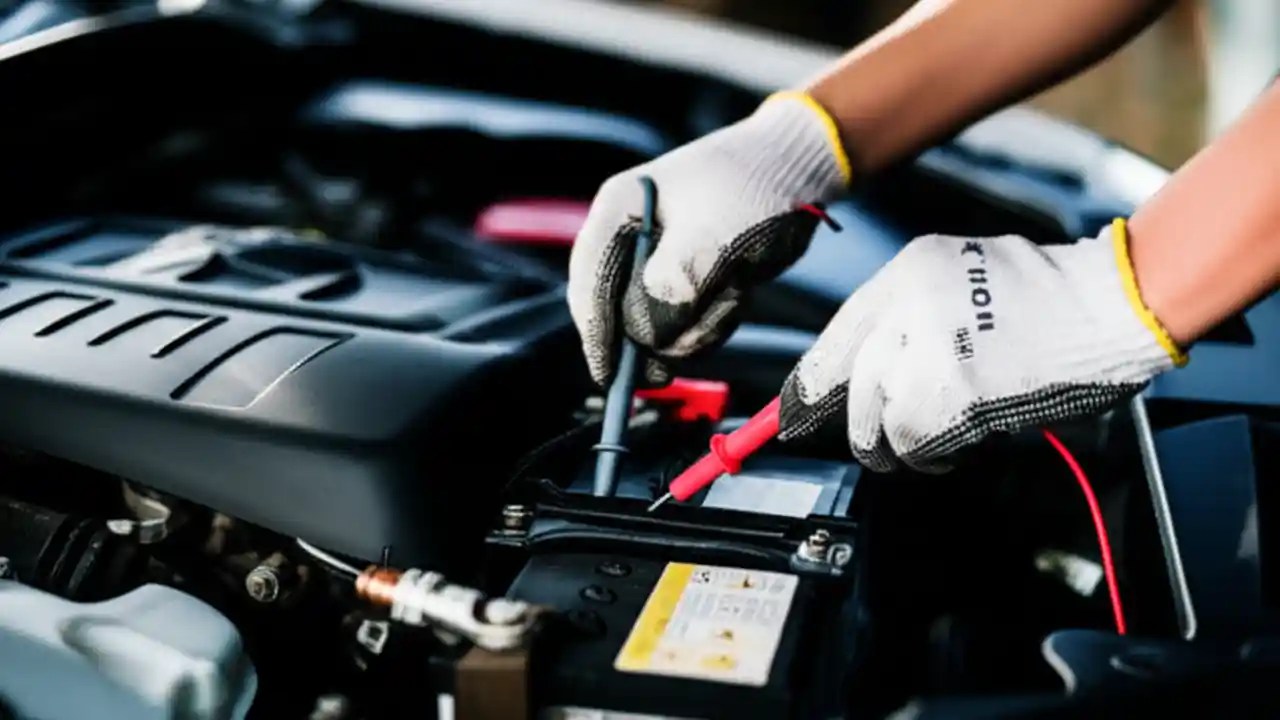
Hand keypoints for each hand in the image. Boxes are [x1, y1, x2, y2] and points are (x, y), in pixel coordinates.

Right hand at [567, 92, 850, 385]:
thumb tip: (646, 336)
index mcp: (620, 211)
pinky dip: (716, 320)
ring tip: (733, 288)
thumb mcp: (712, 238)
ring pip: (661, 327)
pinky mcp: (689, 282)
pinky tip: (738, 291)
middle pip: (621, 313)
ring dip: (700, 323)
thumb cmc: (753, 188)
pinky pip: (690, 325)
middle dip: (662, 331)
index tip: (608, 374)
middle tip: (693, 337)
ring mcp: (661, 263)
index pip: (590, 280)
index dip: (595, 331)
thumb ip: (673, 287)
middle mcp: (632, 240)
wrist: (797, 172)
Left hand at [779, 219, 1187, 471]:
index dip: (814, 382)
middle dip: (853, 423)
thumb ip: (914, 321)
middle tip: (871, 445)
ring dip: (898, 444)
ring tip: (935, 440)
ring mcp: (927, 346)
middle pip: (844, 381)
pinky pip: (912, 442)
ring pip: (873, 418)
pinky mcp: (951, 390)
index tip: (791, 413)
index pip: (839, 334)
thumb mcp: (965, 284)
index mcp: (909, 271)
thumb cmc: (1054, 301)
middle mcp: (907, 302)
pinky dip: (930, 455)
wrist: (1116, 303)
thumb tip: (864, 380)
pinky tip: (959, 446)